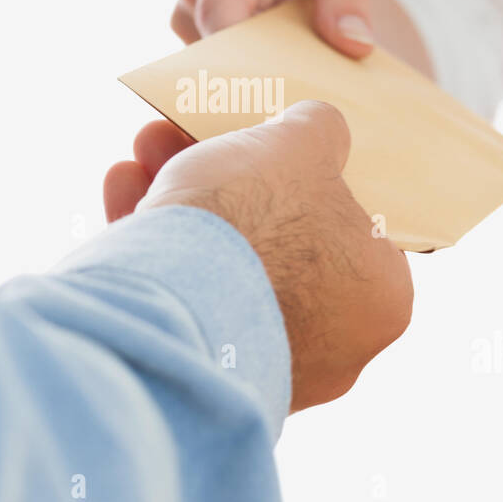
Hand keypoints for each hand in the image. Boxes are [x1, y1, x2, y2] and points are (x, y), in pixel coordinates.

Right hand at [104, 102, 412, 411]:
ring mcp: (261, 369)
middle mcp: (330, 350)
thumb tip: (318, 129)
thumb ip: (321, 131)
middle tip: (194, 136)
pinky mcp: (196, 372)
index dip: (309, 175)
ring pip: (221, 268)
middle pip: (276, 241)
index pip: (354, 229)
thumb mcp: (302, 144)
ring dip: (181, 200)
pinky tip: (121, 185)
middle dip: (228, 181)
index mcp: (380, 301)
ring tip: (145, 146)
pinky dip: (155, 243)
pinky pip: (181, 298)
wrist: (171, 300)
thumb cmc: (257, 219)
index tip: (269, 140)